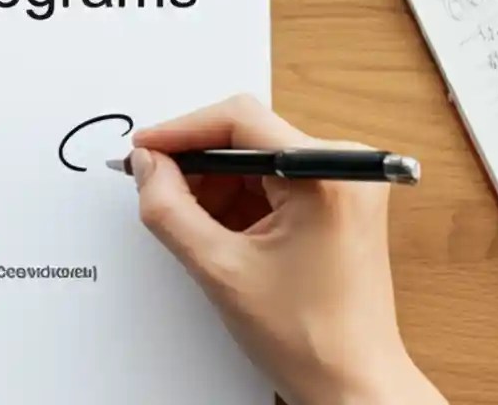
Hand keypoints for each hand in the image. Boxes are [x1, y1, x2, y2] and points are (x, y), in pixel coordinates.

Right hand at [129, 95, 445, 404]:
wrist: (353, 383)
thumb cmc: (309, 337)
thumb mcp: (219, 269)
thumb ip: (170, 209)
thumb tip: (146, 165)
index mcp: (327, 175)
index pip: (239, 120)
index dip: (181, 130)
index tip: (143, 150)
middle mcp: (346, 166)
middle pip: (246, 135)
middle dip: (196, 164)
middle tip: (156, 191)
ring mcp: (344, 182)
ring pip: (254, 158)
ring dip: (214, 185)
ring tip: (196, 230)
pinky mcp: (336, 199)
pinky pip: (270, 180)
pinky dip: (236, 200)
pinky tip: (221, 235)